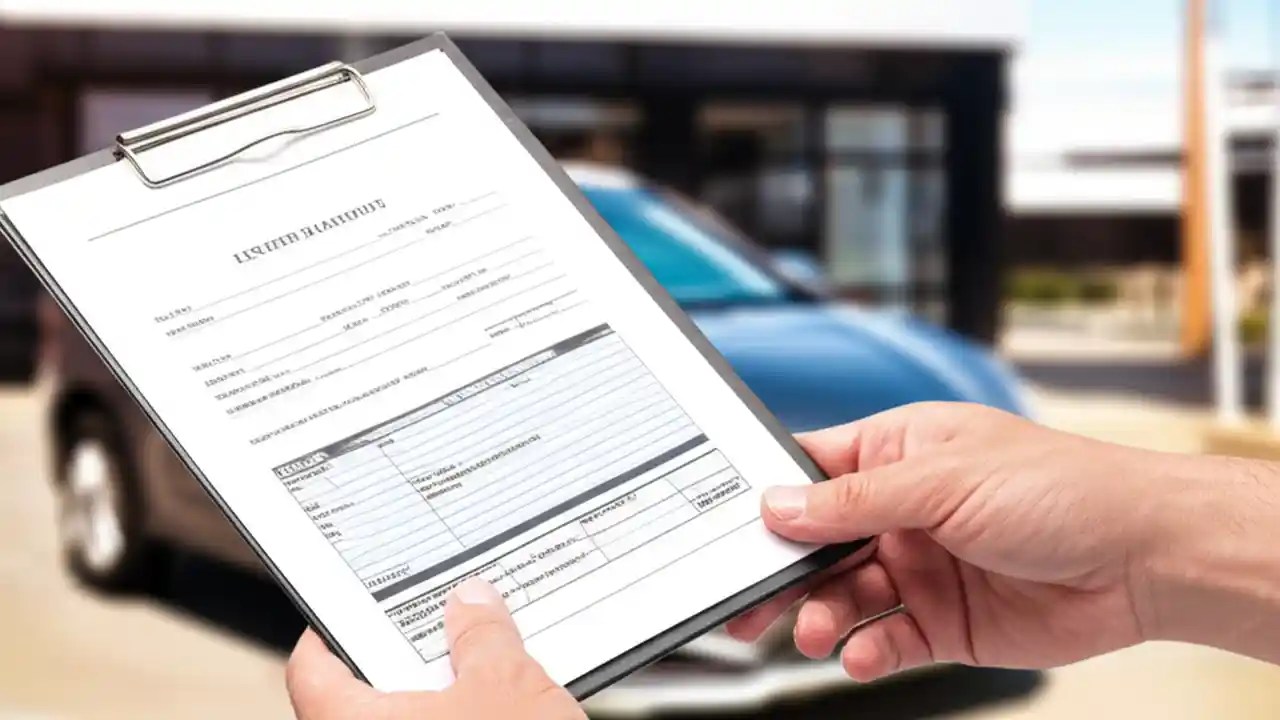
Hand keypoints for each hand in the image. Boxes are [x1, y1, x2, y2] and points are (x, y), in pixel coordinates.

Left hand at [286, 577, 583, 719]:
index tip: (357, 613)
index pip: (310, 670)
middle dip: (402, 666)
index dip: (334, 632)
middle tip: (438, 637)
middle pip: (357, 703)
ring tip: (477, 680)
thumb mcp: (509, 685)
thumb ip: (483, 636)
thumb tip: (474, 604)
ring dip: (431, 707)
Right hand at [727, 402, 1187, 680]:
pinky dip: (866, 649)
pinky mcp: (943, 621)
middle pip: (817, 542)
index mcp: (899, 452)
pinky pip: (885, 638)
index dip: (770, 496)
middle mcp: (904, 510)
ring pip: (844, 595)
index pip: (813, 469)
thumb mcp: (944, 480)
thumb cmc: (1063, 488)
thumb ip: (855, 500)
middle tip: (749, 602)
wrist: (1144, 559)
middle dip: (782, 572)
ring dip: (820, 614)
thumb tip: (779, 506)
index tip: (733, 528)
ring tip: (814, 630)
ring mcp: (922, 566)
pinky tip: (862, 653)